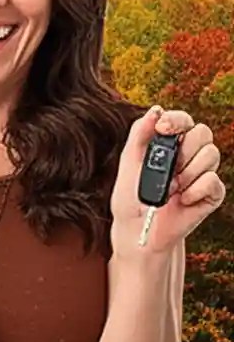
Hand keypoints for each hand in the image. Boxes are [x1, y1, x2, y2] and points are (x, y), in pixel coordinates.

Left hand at [111, 105, 225, 255]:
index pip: (184, 120)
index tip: (164, 129)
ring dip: (186, 173)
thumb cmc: (131, 198)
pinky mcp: (212, 193)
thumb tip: (155, 110)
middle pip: (202, 132)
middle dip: (183, 149)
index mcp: (169, 145)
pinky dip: (195, 190)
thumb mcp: (128, 164)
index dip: (177, 120)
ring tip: (171, 188)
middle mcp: (189, 156)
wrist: (138, 231)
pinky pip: (213, 180)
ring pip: (211, 154)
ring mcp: (202, 174)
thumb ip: (139, 135)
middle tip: (168, 168)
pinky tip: (182, 199)